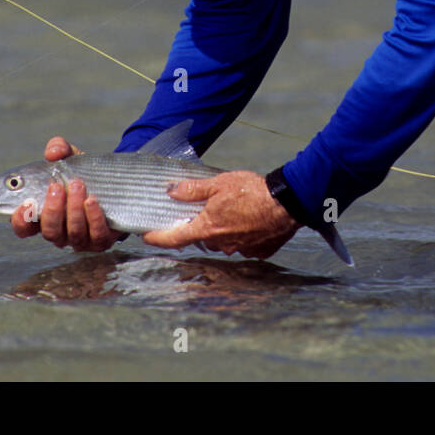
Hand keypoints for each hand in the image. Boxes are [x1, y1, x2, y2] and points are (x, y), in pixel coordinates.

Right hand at [9, 136, 128, 251]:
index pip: (24, 227)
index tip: (26, 204)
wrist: (114, 184)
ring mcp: (81, 239)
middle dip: (52, 209)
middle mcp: (60, 232)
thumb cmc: (83, 174)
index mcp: (44, 216)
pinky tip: (92, 201)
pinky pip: (96, 236)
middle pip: (50, 231)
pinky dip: (94, 218)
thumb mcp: (70, 158)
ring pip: (73, 233)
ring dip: (73, 209)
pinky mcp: (101, 240)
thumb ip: (58, 149)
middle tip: (57, 186)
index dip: (20, 220)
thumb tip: (53, 153)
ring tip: (78, 185)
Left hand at [142, 170, 299, 259]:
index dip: (157, 238)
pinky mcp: (258, 251)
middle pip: (201, 238)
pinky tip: (250, 220)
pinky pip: (243, 244)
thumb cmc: (252, 191)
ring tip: (233, 211)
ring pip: (223, 242)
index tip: (146, 236)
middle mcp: (221, 244)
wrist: (288, 202)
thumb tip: (171, 191)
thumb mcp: (219, 183)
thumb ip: (193, 189)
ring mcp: (240, 249)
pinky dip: (243, 234)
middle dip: (201, 226)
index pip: (174, 239)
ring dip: (223, 230)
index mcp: (208, 228)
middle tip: (206, 209)